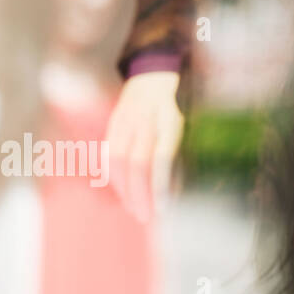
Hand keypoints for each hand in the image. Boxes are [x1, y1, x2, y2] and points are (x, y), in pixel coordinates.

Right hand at [104, 71, 183, 222]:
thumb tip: (172, 197)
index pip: (161, 157)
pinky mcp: (113, 123)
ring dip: (123, 189)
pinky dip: (112, 177)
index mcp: (170, 119)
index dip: (160, 186)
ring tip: (133, 208)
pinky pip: (107, 154)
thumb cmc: (176, 111)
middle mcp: (146, 118)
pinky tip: (122, 192)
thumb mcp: (185, 128)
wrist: (153, 76)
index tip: (162, 209)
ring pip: (117, 159)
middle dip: (138, 194)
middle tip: (144, 216)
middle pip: (136, 162)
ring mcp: (126, 119)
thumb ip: (177, 159)